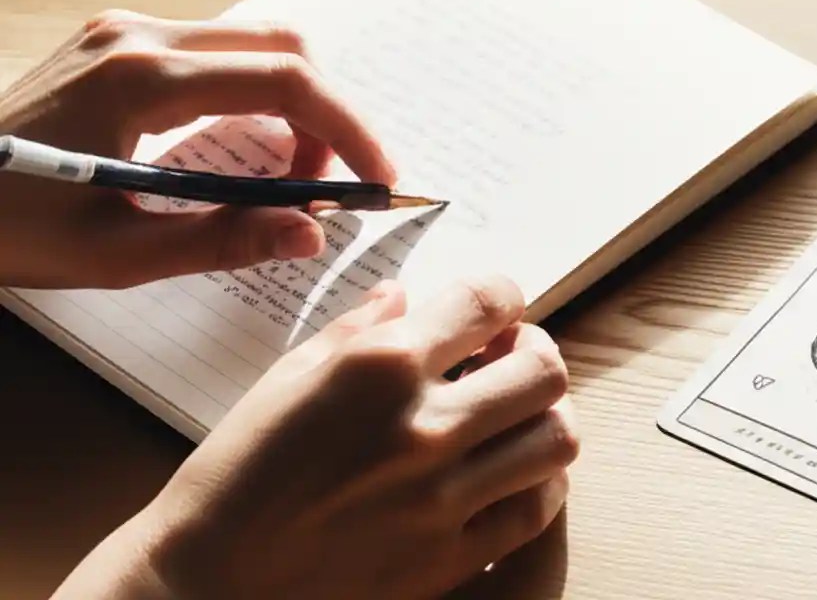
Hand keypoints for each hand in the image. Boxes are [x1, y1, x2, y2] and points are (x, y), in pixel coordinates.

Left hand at [0, 9, 395, 288]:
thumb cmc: (9, 227)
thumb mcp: (120, 254)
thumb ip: (225, 239)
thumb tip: (313, 234)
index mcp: (142, 81)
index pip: (284, 81)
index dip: (348, 129)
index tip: (377, 180)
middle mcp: (140, 38)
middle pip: (282, 47)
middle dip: (328, 115)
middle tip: (330, 184)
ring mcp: (128, 33)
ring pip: (255, 45)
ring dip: (293, 105)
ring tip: (290, 177)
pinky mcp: (121, 43)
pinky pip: (218, 53)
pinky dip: (254, 96)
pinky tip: (245, 150)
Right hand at [54, 275, 579, 598]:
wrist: (209, 582)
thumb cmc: (236, 472)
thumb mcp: (287, 377)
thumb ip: (358, 329)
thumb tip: (403, 294)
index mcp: (382, 367)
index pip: (489, 301)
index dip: (503, 296)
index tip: (493, 310)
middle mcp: (425, 427)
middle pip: (544, 370)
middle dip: (535, 352)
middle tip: (508, 360)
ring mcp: (444, 497)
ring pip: (557, 438)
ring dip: (545, 415)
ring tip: (513, 416)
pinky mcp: (449, 556)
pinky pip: (535, 510)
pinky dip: (537, 482)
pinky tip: (510, 472)